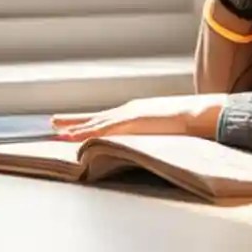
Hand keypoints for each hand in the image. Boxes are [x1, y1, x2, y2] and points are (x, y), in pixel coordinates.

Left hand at [50, 94, 226, 141]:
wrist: (198, 113)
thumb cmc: (186, 121)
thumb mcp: (164, 126)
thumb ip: (153, 133)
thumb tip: (149, 140)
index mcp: (135, 113)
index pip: (106, 118)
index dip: (87, 123)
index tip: (72, 125)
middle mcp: (128, 111)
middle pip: (95, 117)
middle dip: (74, 120)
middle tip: (53, 122)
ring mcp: (129, 115)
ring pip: (96, 122)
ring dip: (75, 127)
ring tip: (56, 129)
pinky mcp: (132, 121)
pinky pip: (105, 129)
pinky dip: (88, 133)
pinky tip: (75, 137)